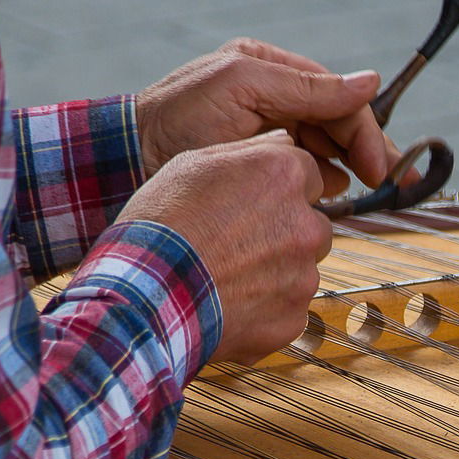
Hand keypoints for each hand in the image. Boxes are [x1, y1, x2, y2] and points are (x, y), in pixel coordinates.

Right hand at [116, 131, 332, 365]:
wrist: (145, 295)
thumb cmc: (161, 226)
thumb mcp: (191, 166)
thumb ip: (246, 151)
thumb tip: (281, 141)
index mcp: (283, 176)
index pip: (309, 176)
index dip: (279, 190)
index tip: (255, 204)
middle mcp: (305, 223)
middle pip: (312, 223)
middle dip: (286, 232)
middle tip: (240, 243)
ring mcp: (303, 275)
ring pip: (302, 268)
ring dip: (278, 271)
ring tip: (230, 275)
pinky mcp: (293, 317)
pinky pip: (290, 309)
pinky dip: (268, 309)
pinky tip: (231, 303)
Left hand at [136, 38, 390, 195]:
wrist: (124, 161)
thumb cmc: (175, 118)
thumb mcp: (243, 87)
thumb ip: (307, 87)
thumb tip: (372, 81)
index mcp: (268, 68)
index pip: (336, 97)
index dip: (365, 130)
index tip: (382, 167)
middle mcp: (271, 97)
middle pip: (337, 122)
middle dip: (366, 151)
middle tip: (391, 182)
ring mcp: (264, 132)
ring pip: (325, 149)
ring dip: (344, 168)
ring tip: (352, 190)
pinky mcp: (254, 165)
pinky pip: (302, 172)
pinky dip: (318, 183)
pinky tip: (325, 196)